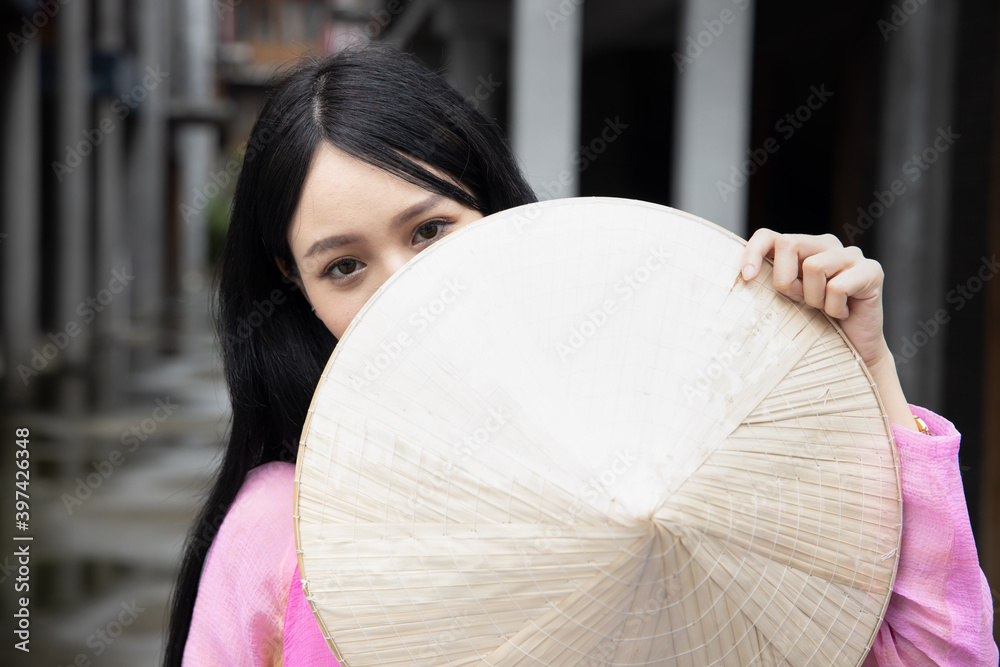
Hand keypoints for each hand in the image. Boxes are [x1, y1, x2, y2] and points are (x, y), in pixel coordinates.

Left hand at [738, 229, 915, 430]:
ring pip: (814, 266)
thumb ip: (771, 282)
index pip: (769, 236)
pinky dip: (834, 307)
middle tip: (798, 301)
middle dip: (785, 280)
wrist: (855, 351)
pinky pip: (838, 286)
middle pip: (788, 244)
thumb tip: (742, 278)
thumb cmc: (815, 325)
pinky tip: (843, 313)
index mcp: (803, 248)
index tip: (746, 279)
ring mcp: (851, 254)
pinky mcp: (872, 270)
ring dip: (814, 298)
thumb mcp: (785, 301)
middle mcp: (827, 244)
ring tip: (824, 309)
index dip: (753, 253)